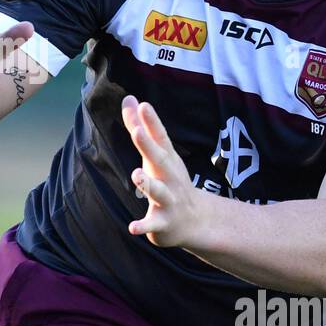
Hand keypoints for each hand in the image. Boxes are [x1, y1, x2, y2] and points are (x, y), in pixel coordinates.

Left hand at [121, 95, 198, 247]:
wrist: (195, 221)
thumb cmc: (170, 181)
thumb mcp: (158, 154)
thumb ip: (141, 127)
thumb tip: (129, 98)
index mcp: (167, 160)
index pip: (160, 138)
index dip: (152, 122)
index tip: (142, 104)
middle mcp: (170, 178)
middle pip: (159, 160)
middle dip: (149, 146)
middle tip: (137, 131)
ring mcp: (168, 200)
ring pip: (158, 192)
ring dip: (148, 183)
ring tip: (136, 174)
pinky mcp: (162, 222)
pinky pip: (152, 225)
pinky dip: (144, 226)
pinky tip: (133, 228)